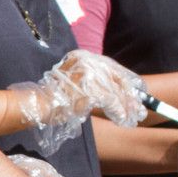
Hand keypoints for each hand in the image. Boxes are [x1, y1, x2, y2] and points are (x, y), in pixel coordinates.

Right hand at [8, 50, 149, 149]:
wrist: (38, 104)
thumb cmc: (54, 98)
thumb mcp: (74, 83)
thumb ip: (93, 82)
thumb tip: (118, 93)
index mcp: (83, 57)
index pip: (111, 67)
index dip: (126, 82)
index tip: (136, 93)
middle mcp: (87, 61)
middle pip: (116, 77)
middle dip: (129, 95)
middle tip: (139, 109)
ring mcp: (87, 73)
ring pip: (115, 90)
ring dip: (125, 106)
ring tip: (131, 118)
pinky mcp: (88, 87)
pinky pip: (110, 100)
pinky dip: (117, 110)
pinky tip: (121, 119)